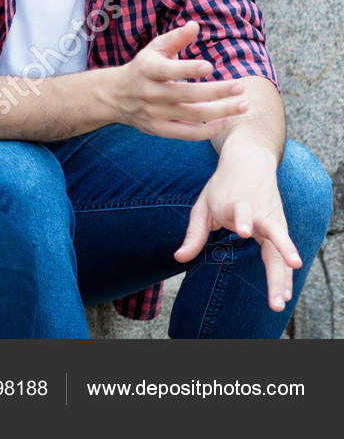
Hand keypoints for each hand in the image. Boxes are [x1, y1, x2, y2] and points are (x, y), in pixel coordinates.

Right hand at [105, 22, 248, 138]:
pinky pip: (188, 133)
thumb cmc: (143, 68)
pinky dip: (209, 130)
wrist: (115, 96)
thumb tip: (196, 25)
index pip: (168, 71)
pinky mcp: (159, 129)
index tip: (210, 66)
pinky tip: (225, 121)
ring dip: (221, 111)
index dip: (188, 69)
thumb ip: (176, 38)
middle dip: (217, 92)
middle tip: (241, 87)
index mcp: (147, 69)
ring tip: (243, 105)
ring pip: (192, 115)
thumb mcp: (154, 50)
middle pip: (187, 95)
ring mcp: (154, 113)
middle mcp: (150, 92)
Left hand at [175, 143, 301, 311]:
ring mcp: (274, 223)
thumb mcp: (203, 207)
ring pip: (281, 253)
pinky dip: (285, 274)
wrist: (249, 163)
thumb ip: (194, 234)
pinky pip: (283, 254)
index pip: (242, 213)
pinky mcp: (281, 229)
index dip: (244, 220)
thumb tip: (178, 258)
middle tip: (274, 298)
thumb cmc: (222, 188)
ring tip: (282, 301)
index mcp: (236, 205)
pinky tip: (286, 295)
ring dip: (282, 278)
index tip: (244, 230)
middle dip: (274, 268)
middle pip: (271, 240)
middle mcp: (261, 215)